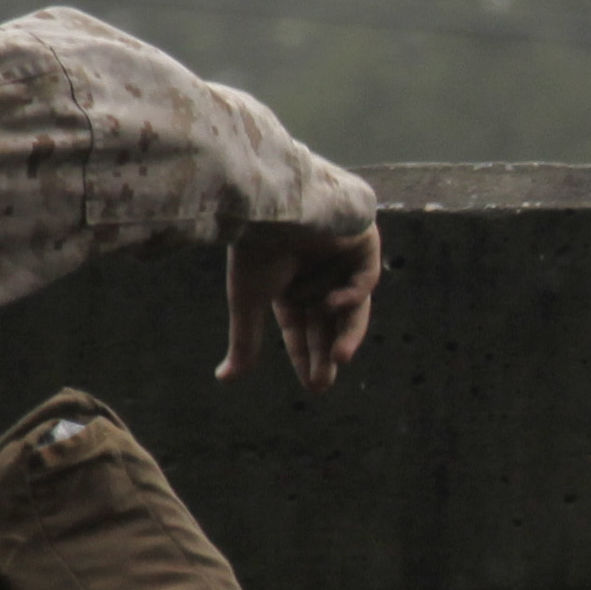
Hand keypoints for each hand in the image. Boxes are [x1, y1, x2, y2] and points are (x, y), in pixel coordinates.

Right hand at [221, 220, 382, 389]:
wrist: (269, 202)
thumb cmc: (255, 249)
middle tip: (325, 382)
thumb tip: (224, 380)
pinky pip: (366, 276)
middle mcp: (317, 272)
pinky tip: (333, 300)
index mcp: (288, 284)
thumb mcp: (248, 301)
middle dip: (327, 352)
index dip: (307, 357)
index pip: (302, 328)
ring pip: (352, 305)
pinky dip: (353, 291)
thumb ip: (244, 342)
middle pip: (329, 322)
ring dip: (348, 332)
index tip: (314, 386)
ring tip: (340, 358)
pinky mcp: (364, 240)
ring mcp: (343, 257)